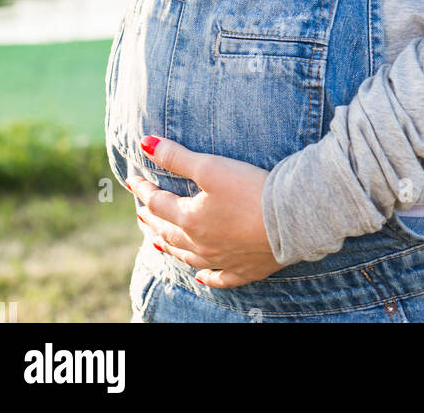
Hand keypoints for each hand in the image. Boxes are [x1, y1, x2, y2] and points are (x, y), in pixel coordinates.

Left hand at [126, 135, 289, 287]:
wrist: (291, 219)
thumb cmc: (250, 189)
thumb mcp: (210, 166)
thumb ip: (177, 157)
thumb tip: (144, 144)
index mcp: (189, 219)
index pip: (158, 202)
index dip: (143, 189)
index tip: (132, 179)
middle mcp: (200, 244)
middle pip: (168, 232)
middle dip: (153, 219)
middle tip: (141, 213)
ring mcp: (222, 259)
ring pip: (188, 257)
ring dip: (171, 248)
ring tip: (158, 243)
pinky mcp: (244, 269)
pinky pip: (219, 278)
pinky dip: (207, 278)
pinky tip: (201, 279)